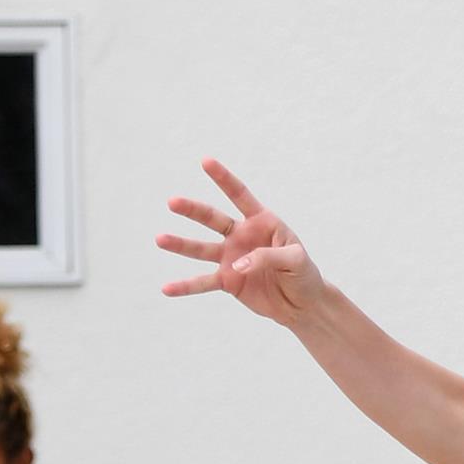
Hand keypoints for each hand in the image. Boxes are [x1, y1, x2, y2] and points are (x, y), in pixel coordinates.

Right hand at [158, 158, 325, 326]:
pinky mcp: (227, 281)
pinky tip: (167, 289)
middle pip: (213, 218)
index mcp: (262, 222)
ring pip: (201, 249)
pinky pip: (203, 282)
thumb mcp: (295, 259)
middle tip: (172, 202)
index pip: (240, 195)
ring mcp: (231, 258)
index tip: (206, 161)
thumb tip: (236, 265)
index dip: (224, 179)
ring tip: (160, 239)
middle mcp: (241, 236)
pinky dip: (185, 286)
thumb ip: (268, 256)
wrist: (302, 302)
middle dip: (193, 210)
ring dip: (180, 244)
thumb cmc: (303, 274)